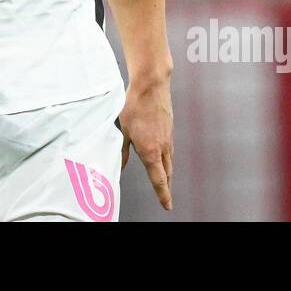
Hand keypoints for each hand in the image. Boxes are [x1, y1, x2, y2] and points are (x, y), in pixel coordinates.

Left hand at [120, 76, 173, 209]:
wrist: (151, 84)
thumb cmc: (134, 106)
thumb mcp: (123, 130)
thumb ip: (123, 150)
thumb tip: (121, 165)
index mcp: (150, 151)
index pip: (159, 180)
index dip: (163, 194)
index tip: (168, 206)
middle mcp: (163, 147)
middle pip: (167, 172)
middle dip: (166, 186)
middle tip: (166, 197)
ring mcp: (168, 137)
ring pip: (169, 160)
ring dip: (167, 171)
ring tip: (164, 178)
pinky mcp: (170, 127)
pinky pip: (169, 147)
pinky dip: (166, 156)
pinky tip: (162, 154)